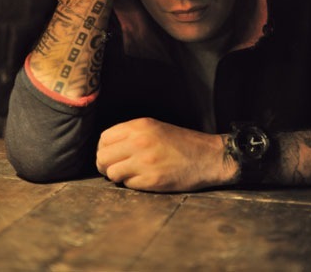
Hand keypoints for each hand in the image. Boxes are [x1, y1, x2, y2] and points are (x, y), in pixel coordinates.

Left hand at [96, 118, 238, 191]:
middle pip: (103, 157)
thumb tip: (106, 147)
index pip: (104, 138)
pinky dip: (132, 184)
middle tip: (115, 169)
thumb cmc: (181, 143)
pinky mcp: (151, 180)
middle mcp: (139, 141)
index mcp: (140, 126)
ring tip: (131, 174)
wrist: (207, 156)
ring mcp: (145, 161)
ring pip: (111, 173)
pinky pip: (127, 185)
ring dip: (118, 176)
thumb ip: (131, 134)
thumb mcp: (155, 128)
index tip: (111, 155)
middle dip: (106, 165)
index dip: (104, 149)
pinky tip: (145, 179)